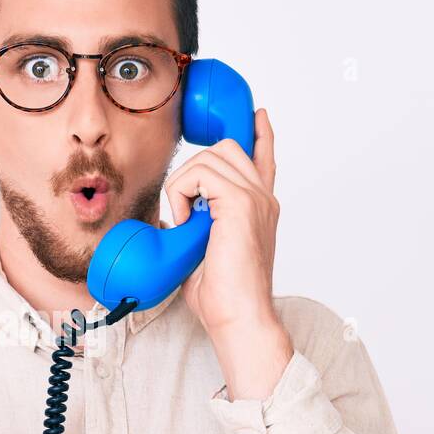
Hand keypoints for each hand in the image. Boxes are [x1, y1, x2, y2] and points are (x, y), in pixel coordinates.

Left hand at [164, 108, 293, 398]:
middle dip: (194, 168)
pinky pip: (200, 173)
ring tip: (182, 220)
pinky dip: (181, 193)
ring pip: (211, 156)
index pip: (264, 158)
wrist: (239, 317)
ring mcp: (256, 198)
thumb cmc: (223, 296)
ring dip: (183, 184)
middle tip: (182, 209)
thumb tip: (168, 223)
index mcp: (261, 207)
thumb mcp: (203, 252)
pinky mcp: (241, 203)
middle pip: (228, 148)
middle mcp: (263, 198)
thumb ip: (194, 229)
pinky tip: (183, 221)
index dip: (260, 134)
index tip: (257, 116)